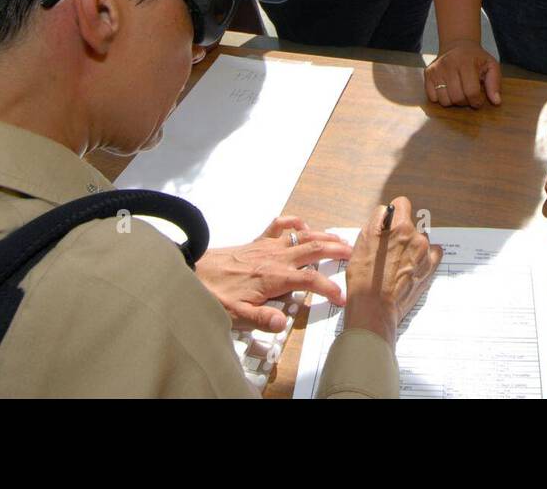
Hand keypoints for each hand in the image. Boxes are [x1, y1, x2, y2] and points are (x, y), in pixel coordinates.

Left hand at [194, 216, 351, 330]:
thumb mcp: (237, 315)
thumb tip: (283, 324)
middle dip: (337, 250)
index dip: (330, 288)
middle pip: (314, 249)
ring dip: (324, 236)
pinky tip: (304, 226)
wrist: (193, 274)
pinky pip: (279, 225)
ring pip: (303, 236)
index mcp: (274, 278)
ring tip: (341, 239)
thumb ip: (262, 319)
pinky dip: (294, 222)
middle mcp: (275, 258)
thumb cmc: (214, 295)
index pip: (311, 281)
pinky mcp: (257, 241)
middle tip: (354, 254)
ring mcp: (267, 247)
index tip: (341, 298)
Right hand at [343, 197, 441, 345]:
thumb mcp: (363, 240)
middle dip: (400, 233)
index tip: (388, 222)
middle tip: (387, 250)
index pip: (402, 204)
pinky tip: (410, 266)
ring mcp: (426, 254)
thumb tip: (386, 212)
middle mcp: (417, 237)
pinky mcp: (430, 269)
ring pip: (420, 239)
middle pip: (411, 224)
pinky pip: (432, 253)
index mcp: (400, 227)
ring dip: (412, 246)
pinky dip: (424, 257)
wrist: (374, 307)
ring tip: (397, 263)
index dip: (392, 213)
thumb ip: (377, 220)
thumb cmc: (365, 276)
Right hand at [425, 39, 500, 107]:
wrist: (457, 44)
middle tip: (469, 95)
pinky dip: (441, 98)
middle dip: (466, 102)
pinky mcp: (428, 74)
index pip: (471, 92)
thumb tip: (496, 101)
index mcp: (465, 62)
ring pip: (444, 101)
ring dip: (454, 101)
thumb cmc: (476, 58)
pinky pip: (433, 98)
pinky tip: (448, 89)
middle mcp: (448, 65)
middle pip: (457, 98)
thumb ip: (495, 83)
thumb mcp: (491, 65)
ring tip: (459, 92)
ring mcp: (436, 70)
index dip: (477, 101)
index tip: (479, 99)